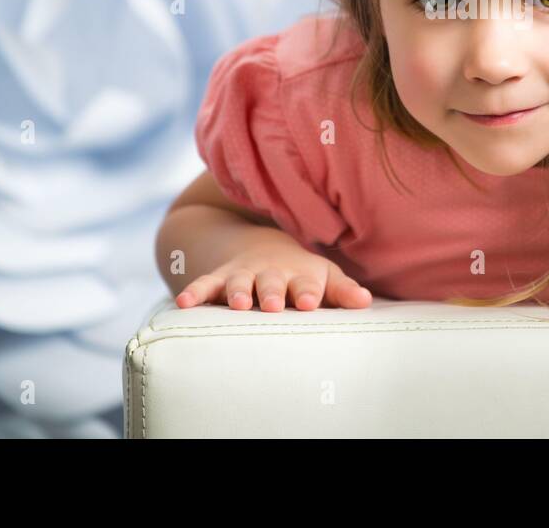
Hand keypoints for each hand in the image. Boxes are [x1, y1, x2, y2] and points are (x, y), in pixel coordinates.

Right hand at [174, 231, 371, 311]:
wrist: (263, 244)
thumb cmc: (301, 272)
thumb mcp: (324, 277)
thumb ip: (342, 291)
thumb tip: (365, 301)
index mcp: (300, 275)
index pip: (307, 284)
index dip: (309, 292)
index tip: (310, 302)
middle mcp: (270, 273)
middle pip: (271, 282)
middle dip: (271, 292)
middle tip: (272, 304)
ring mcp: (243, 274)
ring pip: (238, 282)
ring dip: (237, 291)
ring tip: (235, 304)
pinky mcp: (219, 278)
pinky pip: (204, 285)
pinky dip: (194, 292)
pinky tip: (182, 304)